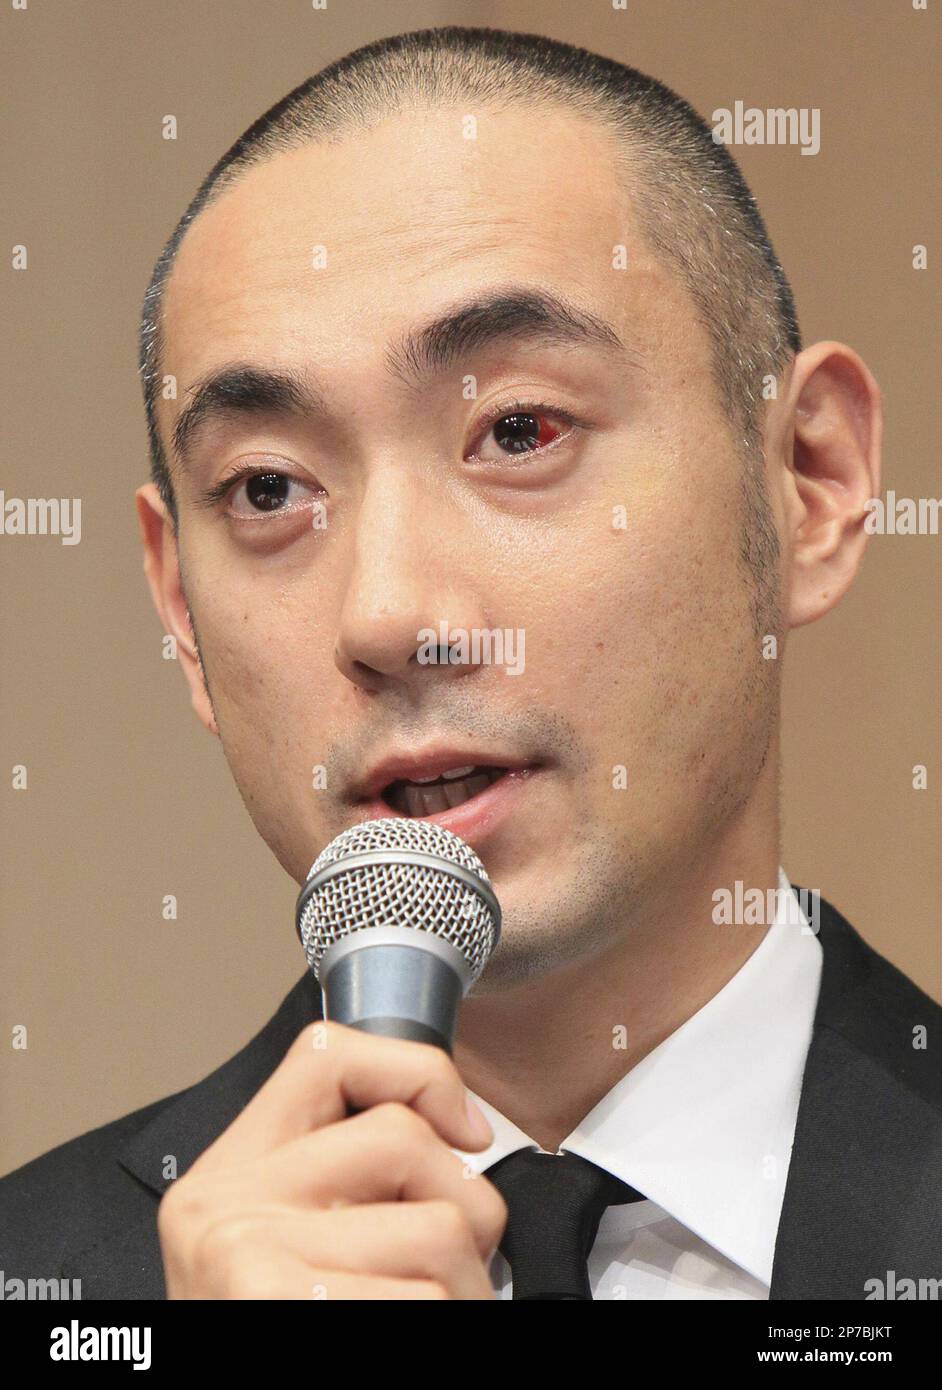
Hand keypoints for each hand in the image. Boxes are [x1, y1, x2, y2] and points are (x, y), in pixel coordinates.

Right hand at [157, 1020, 505, 1298]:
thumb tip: (463, 1133)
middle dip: (465, 1208)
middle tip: (447, 1275)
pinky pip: (430, 1302)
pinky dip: (448, 1323)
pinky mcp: (284, 1305)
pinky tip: (403, 1343)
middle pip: (406, 1142)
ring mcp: (247, 1258)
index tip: (463, 1127)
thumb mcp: (293, 1244)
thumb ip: (347, 1181)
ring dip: (470, 1289)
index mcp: (229, 1175)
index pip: (325, 1054)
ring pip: (441, 1228)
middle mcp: (224, 1205)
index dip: (415, 1072)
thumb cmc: (283, 1321)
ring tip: (425, 1317)